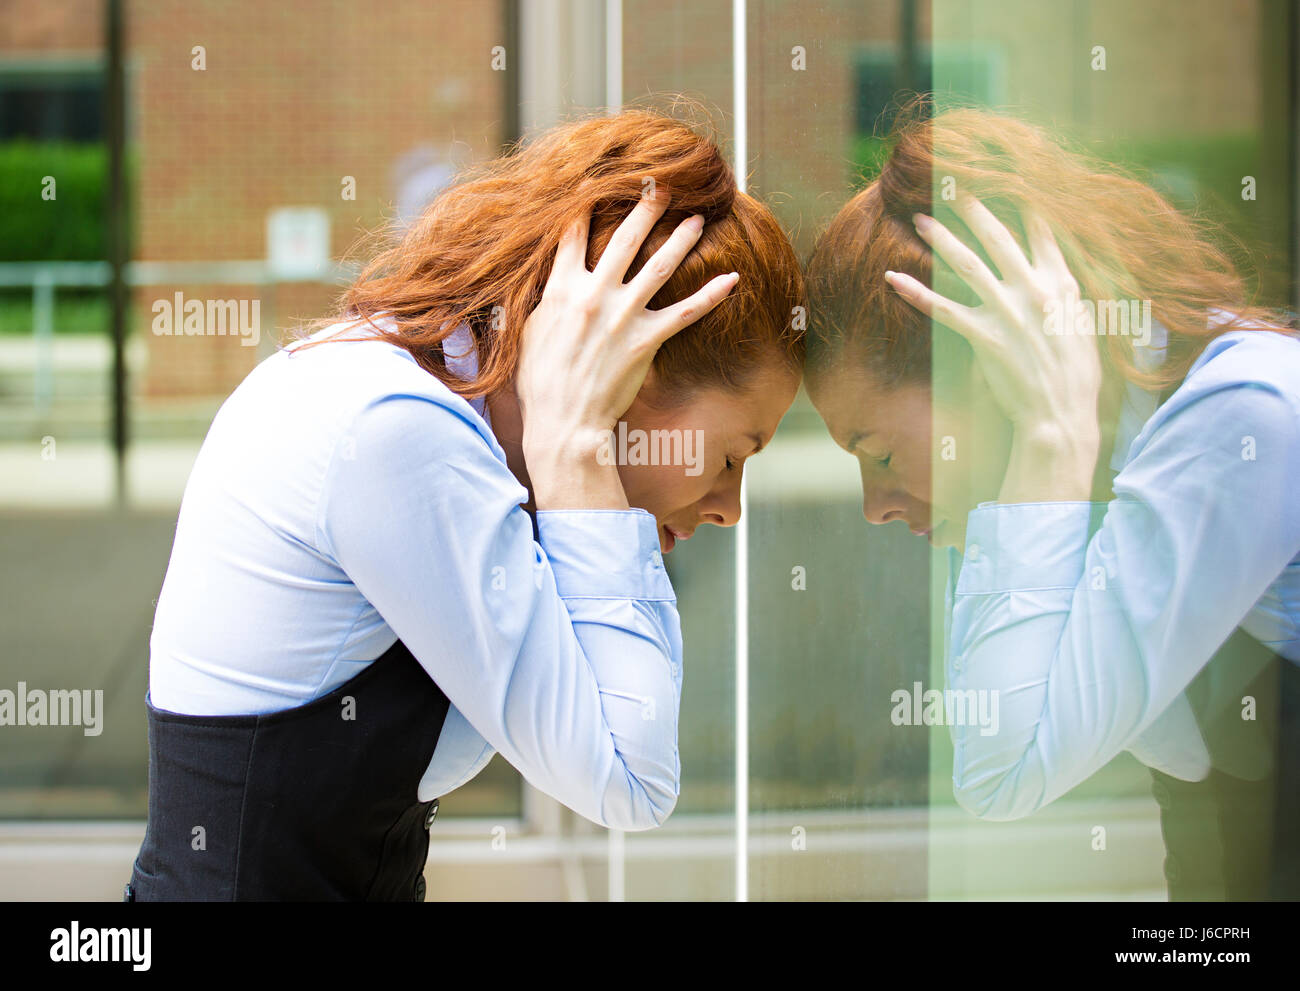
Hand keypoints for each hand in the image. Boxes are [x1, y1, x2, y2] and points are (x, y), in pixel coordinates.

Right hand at [516, 188, 738, 508]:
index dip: (587, 204)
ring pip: (659, 266)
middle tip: (664, 186)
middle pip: (624, 238)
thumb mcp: (527, 332)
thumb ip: (542, 300)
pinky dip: (710, 295)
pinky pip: (685, 313)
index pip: (573, 233)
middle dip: (645, 208)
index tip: (599, 183)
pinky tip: (731, 279)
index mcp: (560, 289)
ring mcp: (623, 316)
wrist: (563, 422)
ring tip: (697, 219)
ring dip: (681, 239)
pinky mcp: (646, 340)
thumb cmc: (540, 383)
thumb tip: (548, 281)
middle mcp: (594, 294)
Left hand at [885, 193, 1102, 501]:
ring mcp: (1008, 313)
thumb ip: (1068, 297)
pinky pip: (942, 309)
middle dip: (973, 207)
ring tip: (920, 217)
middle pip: (999, 237)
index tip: (1005, 179)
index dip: (1022, 202)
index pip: (1042, 231)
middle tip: (953, 183)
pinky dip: (915, 292)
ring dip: (941, 237)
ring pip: (968, 264)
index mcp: (1063, 285)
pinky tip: (892, 277)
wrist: (1061, 416)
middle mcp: (1036, 291)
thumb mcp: (1084, 328)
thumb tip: (1059, 275)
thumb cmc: (1075, 377)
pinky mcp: (984, 337)